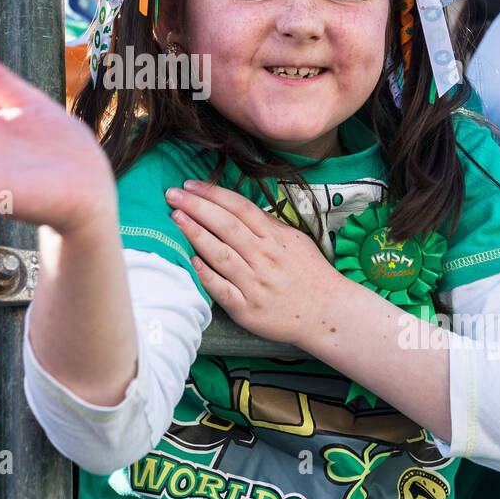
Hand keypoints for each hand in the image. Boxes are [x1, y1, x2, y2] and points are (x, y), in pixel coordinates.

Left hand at [165, 180, 341, 345]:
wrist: (328, 313)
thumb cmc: (310, 275)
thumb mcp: (295, 241)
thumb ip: (268, 224)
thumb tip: (239, 208)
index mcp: (275, 237)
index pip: (239, 208)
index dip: (213, 194)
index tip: (190, 185)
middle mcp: (264, 257)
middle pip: (226, 226)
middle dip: (196, 207)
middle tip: (171, 194)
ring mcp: (255, 283)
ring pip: (220, 254)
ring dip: (195, 234)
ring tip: (175, 217)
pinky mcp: (247, 309)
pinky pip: (222, 290)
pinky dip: (205, 275)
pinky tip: (190, 260)